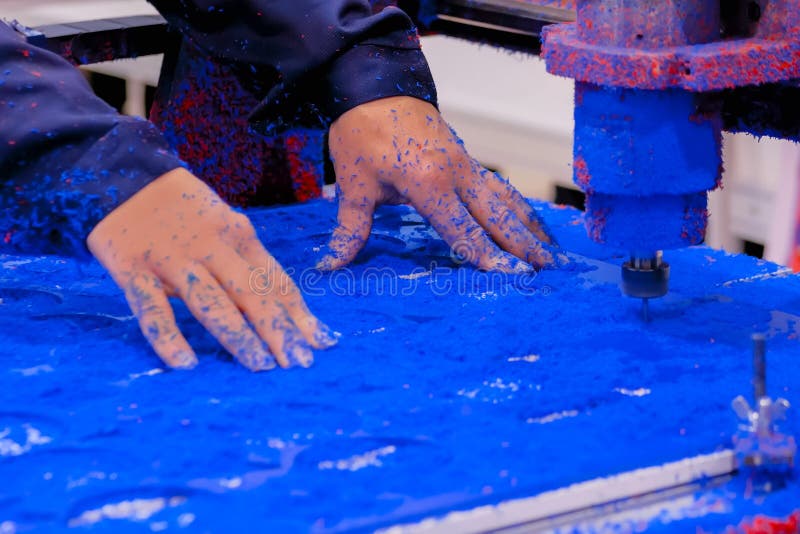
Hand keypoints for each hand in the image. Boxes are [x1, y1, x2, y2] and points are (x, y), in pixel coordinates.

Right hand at [87, 168, 337, 370]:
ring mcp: (172, 258)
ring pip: (211, 301)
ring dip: (238, 335)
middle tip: (301, 363)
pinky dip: (167, 336)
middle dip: (279, 329)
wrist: (121, 174)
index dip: (300, 314)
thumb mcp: (224, 227)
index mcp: (239, 236)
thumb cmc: (184, 211)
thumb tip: (284, 306)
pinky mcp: (133, 268)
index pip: (276, 281)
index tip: (324, 343)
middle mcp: (212, 247)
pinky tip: (185, 364)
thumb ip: (247, 262)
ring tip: (261, 367)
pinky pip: (152, 307)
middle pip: (252, 292)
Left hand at [320, 96, 561, 271]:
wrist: (375, 84)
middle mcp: (456, 174)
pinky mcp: (467, 158)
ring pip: (506, 199)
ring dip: (530, 226)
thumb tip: (329, 266)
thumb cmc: (361, 133)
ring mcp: (466, 164)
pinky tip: (531, 221)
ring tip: (553, 251)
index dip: (488, 257)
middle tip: (549, 270)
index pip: (463, 230)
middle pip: (497, 216)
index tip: (513, 277)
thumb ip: (350, 229)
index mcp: (428, 184)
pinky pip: (500, 187)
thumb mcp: (352, 183)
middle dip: (523, 245)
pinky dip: (519, 206)